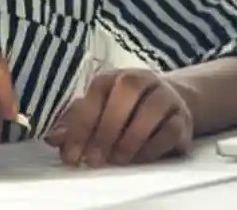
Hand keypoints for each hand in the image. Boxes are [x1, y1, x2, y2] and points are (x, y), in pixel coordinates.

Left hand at [44, 69, 193, 166]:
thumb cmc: (126, 110)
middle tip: (94, 159)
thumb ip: (75, 123)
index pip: (96, 92)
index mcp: (114, 77)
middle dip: (107, 129)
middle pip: (127, 91)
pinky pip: (171, 129)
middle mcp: (141, 79)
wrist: (171, 104)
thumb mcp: (99, 112)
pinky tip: (139, 157)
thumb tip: (53, 137)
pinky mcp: (183, 117)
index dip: (81, 124)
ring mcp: (165, 96)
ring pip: (152, 108)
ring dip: (131, 138)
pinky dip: (153, 147)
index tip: (71, 154)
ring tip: (117, 159)